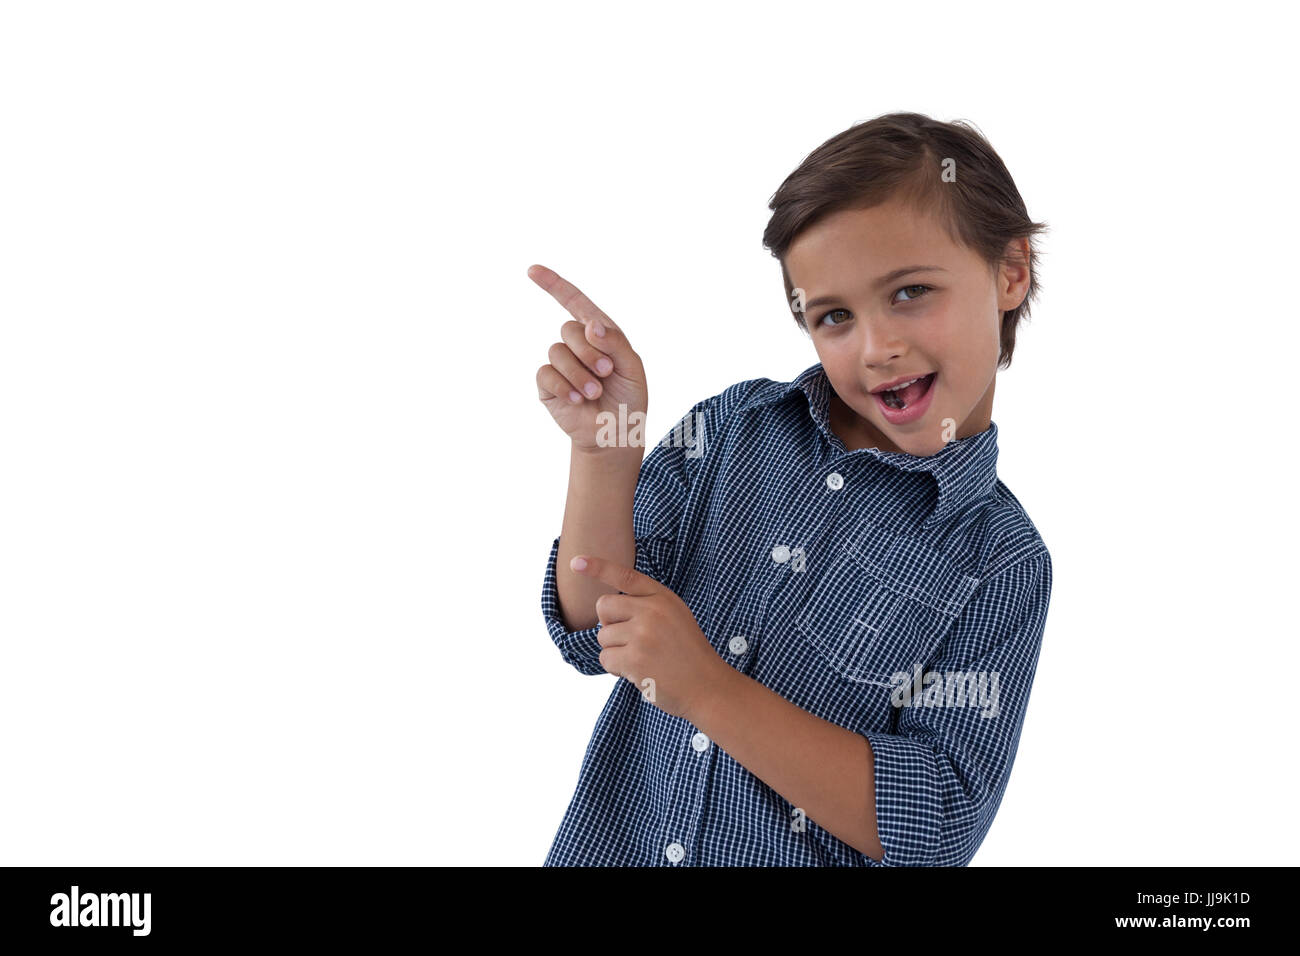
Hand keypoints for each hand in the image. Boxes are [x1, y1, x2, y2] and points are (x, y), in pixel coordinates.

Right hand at [529, 264, 648, 453]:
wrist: (616, 434)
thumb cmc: (628, 400)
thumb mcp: (632, 368)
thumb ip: (615, 342)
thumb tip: (590, 325)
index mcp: (599, 334)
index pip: (574, 302)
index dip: (554, 284)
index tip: (532, 270)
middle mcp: (577, 345)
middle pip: (569, 328)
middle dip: (589, 351)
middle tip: (605, 373)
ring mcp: (560, 364)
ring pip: (557, 351)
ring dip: (579, 374)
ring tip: (594, 393)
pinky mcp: (548, 386)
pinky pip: (546, 374)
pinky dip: (565, 387)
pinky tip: (578, 400)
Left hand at [569, 552, 733, 721]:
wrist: (708, 687)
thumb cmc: (689, 655)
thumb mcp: (676, 617)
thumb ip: (647, 606)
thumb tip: (605, 609)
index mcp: (663, 598)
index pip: (625, 577)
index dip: (598, 567)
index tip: (576, 562)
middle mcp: (652, 611)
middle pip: (604, 607)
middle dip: (609, 624)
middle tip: (629, 640)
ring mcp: (643, 634)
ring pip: (603, 636)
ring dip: (615, 651)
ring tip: (642, 660)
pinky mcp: (635, 659)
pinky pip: (606, 658)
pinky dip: (616, 668)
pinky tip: (639, 672)